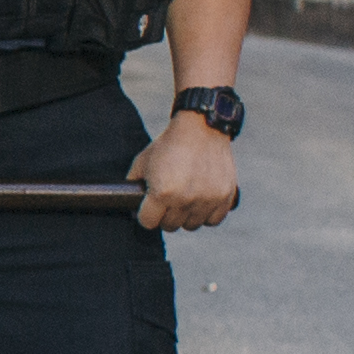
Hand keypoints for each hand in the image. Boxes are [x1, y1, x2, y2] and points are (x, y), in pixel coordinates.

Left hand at [134, 107, 239, 232]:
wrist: (201, 127)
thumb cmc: (169, 144)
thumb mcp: (143, 162)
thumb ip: (134, 183)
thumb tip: (128, 202)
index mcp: (162, 193)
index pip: (148, 222)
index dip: (146, 214)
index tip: (150, 207)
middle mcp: (185, 199)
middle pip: (170, 226)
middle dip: (166, 215)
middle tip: (168, 201)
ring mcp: (206, 199)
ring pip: (191, 225)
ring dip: (187, 215)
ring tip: (186, 199)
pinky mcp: (224, 196)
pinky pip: (213, 220)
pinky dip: (208, 214)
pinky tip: (202, 202)